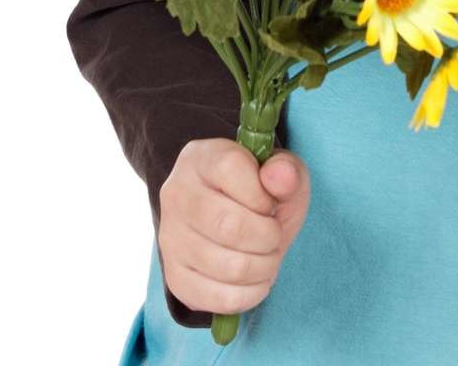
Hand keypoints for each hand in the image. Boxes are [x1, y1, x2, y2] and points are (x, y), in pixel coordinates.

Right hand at [158, 138, 311, 316]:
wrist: (234, 222)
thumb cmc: (261, 193)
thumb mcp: (282, 172)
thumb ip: (286, 171)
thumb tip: (279, 176)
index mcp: (201, 158)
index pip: (230, 170)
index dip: (262, 193)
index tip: (270, 203)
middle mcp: (176, 195)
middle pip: (229, 226)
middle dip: (268, 236)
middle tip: (274, 235)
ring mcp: (171, 239)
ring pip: (229, 267)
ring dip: (264, 266)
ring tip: (267, 255)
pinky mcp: (176, 278)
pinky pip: (219, 298)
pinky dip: (250, 294)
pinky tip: (255, 278)